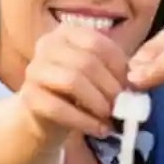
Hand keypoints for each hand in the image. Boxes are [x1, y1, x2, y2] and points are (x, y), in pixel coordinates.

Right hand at [15, 24, 129, 146]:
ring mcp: (35, 69)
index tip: (130, 86)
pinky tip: (100, 130)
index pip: (97, 43)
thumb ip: (114, 71)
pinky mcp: (29, 97)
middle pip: (86, 62)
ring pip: (71, 81)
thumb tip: (134, 82)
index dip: (118, 66)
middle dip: (110, 87)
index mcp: (67, 33)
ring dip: (97, 102)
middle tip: (123, 106)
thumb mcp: (96, 74)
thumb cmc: (77, 90)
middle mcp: (47, 45)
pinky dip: (84, 121)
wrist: (44, 115)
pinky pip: (59, 109)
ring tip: (110, 117)